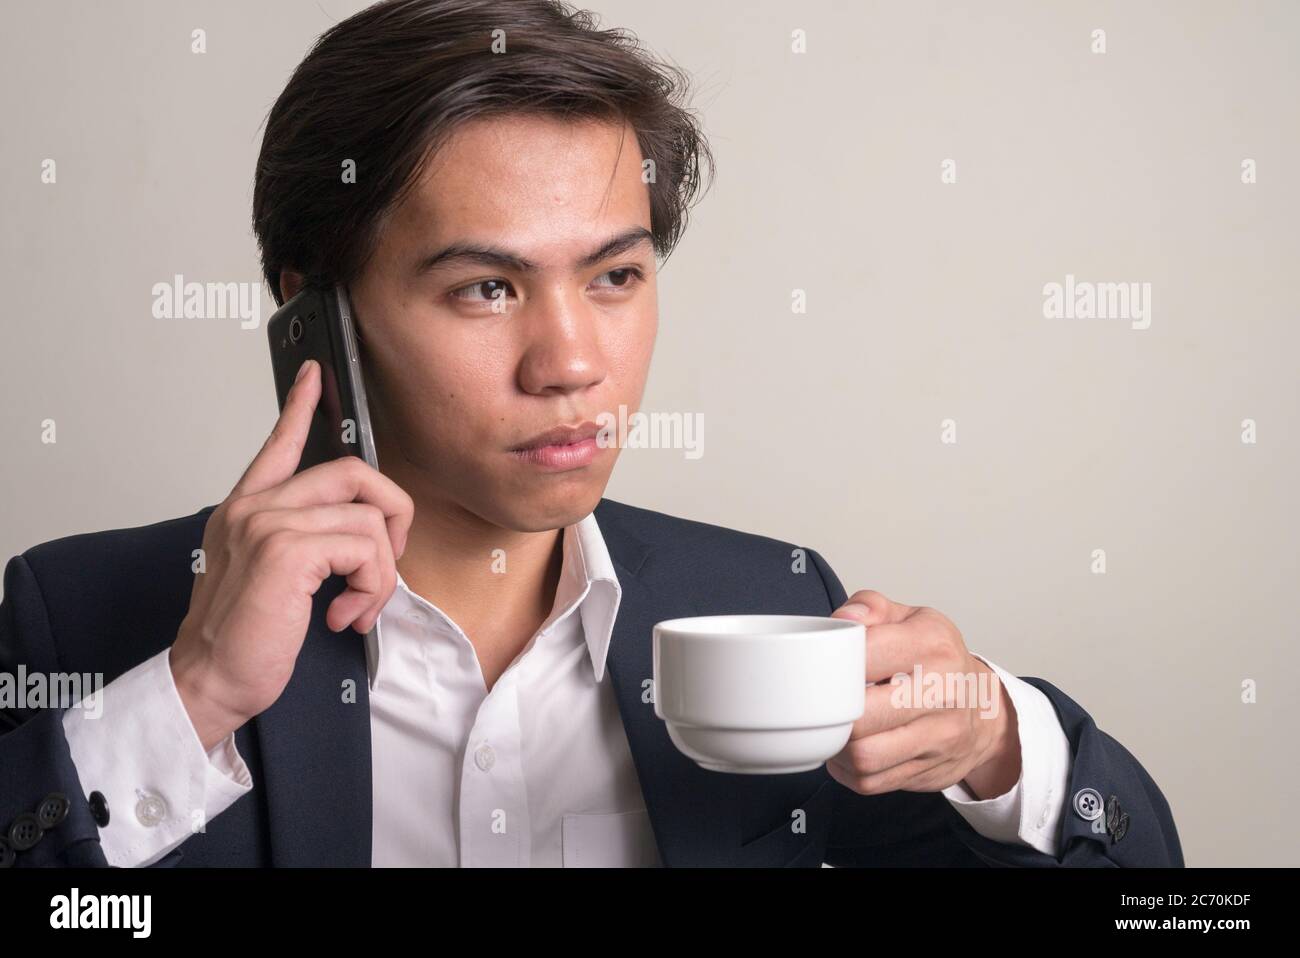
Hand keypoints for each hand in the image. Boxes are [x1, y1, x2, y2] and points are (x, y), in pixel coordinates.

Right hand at [169, 359, 414, 749]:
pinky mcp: (286, 551)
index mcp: (245, 511)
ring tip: (356, 607)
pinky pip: (367, 548)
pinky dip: (373, 588)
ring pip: (370, 518)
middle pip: (353, 471)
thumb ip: (302, 545)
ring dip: (381, 574)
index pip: (277, 444)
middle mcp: (253, 509)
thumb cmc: (243, 639)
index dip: (300, 406)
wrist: (210, 681)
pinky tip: (345, 616)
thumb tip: (361, 537)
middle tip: (386, 562)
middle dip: (393, 514)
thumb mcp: (269, 579)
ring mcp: (267, 525)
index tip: (315, 375)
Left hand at [825, 590, 1020, 798]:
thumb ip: (870, 607)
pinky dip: (847, 770)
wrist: (984, 708)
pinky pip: (870, 782)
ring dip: (836, 745)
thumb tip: (844, 620)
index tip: (824, 665)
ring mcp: (939, 737)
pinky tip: (847, 750)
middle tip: (822, 701)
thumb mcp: (911, 618)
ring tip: (833, 727)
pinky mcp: (928, 771)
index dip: (835, 662)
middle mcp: (942, 692)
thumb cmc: (938, 660)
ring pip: (864, 756)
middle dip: (832, 710)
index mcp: (933, 645)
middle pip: (862, 715)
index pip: (867, 654)